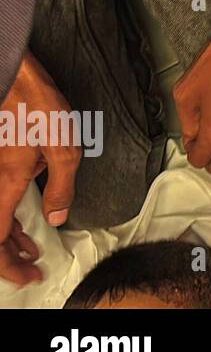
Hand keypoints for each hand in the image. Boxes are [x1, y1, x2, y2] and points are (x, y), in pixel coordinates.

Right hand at [0, 52, 80, 286]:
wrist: (14, 75)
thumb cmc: (38, 105)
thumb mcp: (63, 148)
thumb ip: (61, 187)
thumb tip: (57, 218)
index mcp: (3, 185)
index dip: (8, 265)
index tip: (28, 275)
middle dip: (10, 255)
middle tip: (34, 265)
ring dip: (9, 236)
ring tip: (33, 246)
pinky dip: (8, 213)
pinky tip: (27, 212)